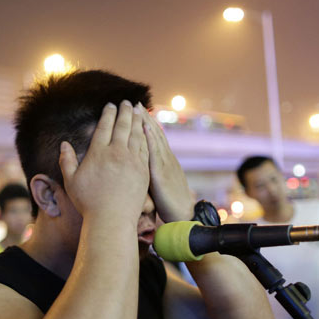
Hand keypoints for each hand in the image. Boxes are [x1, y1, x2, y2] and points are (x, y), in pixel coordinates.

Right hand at [59, 101, 149, 221]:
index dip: (107, 114)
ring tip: (138, 110)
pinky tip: (146, 130)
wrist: (112, 219)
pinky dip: (146, 135)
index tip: (110, 105)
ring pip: (136, 134)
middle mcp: (116, 153)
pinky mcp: (143, 170)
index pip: (104, 127)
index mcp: (98, 153)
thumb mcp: (71, 181)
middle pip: (122, 126)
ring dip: (137, 119)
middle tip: (126, 102)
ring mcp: (132, 161)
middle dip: (124, 111)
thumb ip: (66, 161)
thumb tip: (64, 144)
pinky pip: (145, 147)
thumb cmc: (88, 203)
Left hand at [139, 107, 193, 222]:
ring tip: (137, 109)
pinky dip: (149, 139)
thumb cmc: (169, 204)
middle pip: (154, 134)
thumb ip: (150, 174)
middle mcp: (165, 159)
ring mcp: (164, 164)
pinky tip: (143, 128)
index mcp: (164, 161)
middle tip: (135, 103)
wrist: (183, 215)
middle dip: (144, 118)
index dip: (146, 125)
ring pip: (154, 139)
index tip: (137, 112)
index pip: (154, 139)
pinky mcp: (161, 174)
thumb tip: (138, 169)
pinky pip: (154, 153)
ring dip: (146, 123)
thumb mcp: (158, 184)